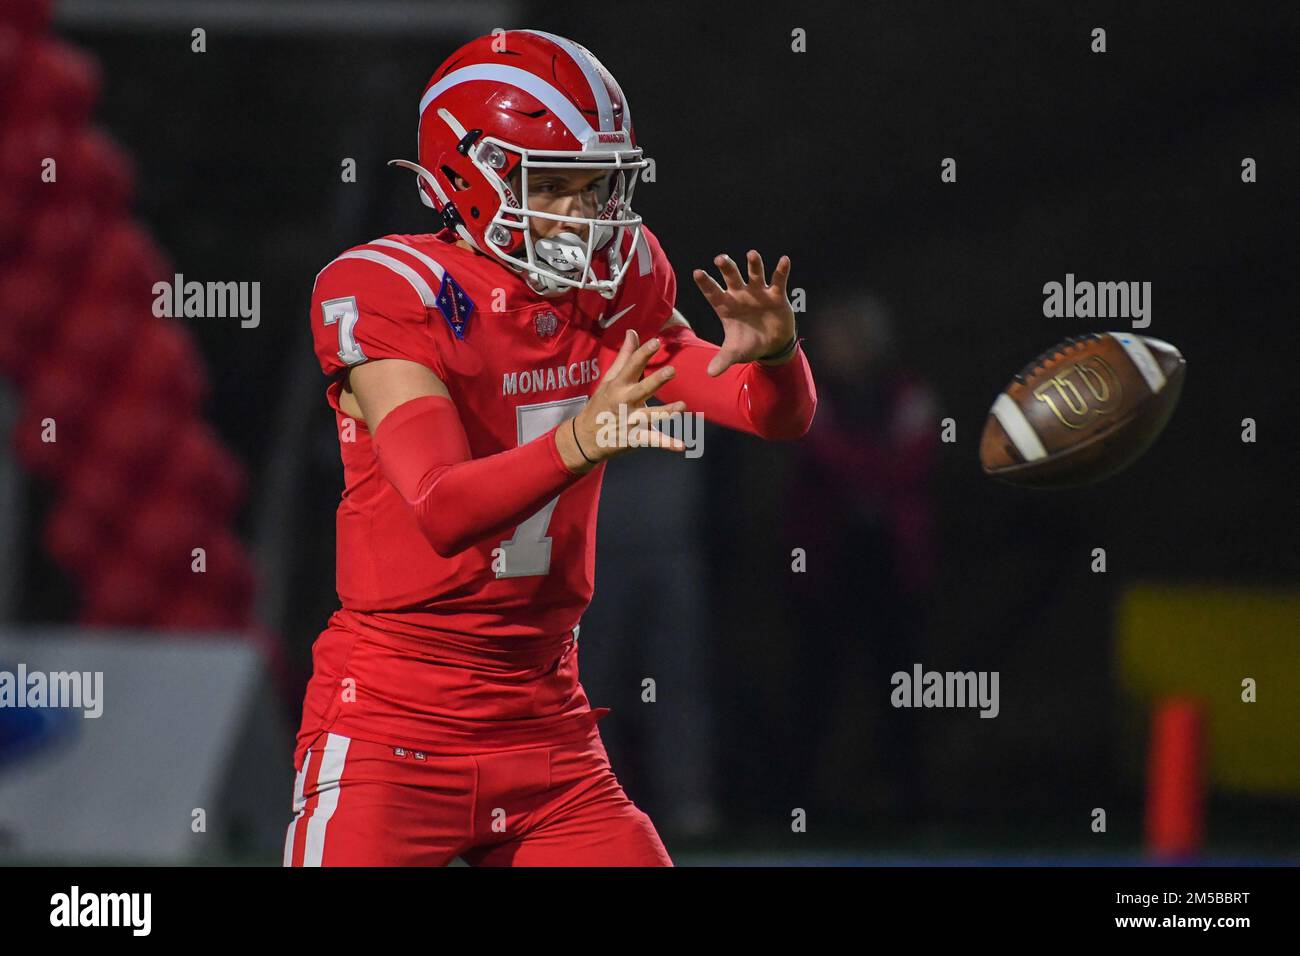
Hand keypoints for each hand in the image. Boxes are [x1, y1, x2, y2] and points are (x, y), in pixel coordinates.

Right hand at [555, 329, 688, 472]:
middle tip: (672, 371)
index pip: (631, 366)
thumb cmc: (601, 404)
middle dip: (656, 381)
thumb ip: (624, 357)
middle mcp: (624, 402)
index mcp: (619, 385)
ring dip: (666, 412)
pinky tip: (681, 446)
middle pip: (642, 389)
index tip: (656, 341)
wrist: (585, 438)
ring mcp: (629, 421)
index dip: (643, 353)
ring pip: (650, 416)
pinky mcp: (634, 438)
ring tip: (682, 406)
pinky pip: (652, 441)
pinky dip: (667, 444)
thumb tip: (633, 332)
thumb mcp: (609, 379)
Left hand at [692, 250, 795, 375]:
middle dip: (727, 268)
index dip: (706, 283)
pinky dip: (781, 270)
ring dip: (753, 264)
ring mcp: (758, 292)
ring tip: (751, 254)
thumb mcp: (736, 353)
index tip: (697, 272)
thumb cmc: (749, 344)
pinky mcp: (776, 294)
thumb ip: (723, 359)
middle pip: (731, 277)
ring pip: (754, 274)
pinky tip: (784, 260)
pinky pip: (778, 280)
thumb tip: (710, 374)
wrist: (772, 344)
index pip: (713, 292)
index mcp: (726, 306)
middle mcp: (740, 295)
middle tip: (720, 259)